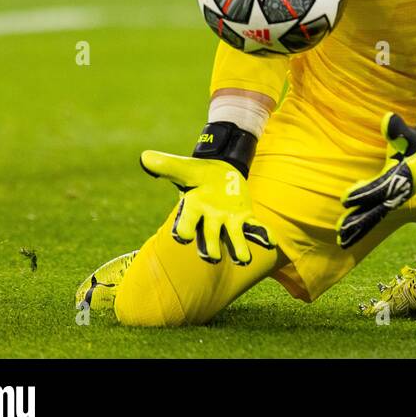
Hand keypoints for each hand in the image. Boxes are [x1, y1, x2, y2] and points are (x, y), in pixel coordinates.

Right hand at [140, 122, 272, 265]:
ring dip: (238, 249)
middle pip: (209, 237)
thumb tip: (144, 157)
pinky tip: (271, 242)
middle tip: (212, 257)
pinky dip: (262, 235)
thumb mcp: (183, 167)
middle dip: (211, 247)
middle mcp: (209, 220)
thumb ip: (166, 165)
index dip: (184, 229)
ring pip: (233, 238)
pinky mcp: (244, 217)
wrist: (219, 171)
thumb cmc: (197, 173)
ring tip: (244, 259)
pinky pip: (254, 228)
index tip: (184, 236)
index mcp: (192, 208)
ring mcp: (227, 220)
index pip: (186, 222)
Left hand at [336, 93, 415, 248]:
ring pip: (376, 216)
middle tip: (341, 231)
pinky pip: (377, 215)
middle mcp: (399, 191)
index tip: (345, 198)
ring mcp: (396, 198)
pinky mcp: (393, 200)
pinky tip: (352, 232)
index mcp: (402, 177)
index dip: (363, 193)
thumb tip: (389, 118)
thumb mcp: (411, 134)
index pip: (380, 187)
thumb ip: (398, 129)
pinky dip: (365, 225)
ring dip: (360, 228)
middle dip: (359, 220)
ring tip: (342, 241)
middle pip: (377, 209)